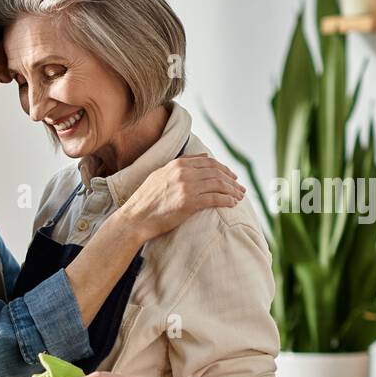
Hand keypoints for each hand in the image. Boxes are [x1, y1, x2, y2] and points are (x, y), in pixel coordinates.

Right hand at [114, 154, 243, 242]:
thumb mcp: (160, 175)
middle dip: (232, 180)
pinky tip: (232, 204)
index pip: (209, 162)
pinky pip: (215, 199)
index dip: (224, 169)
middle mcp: (183, 173)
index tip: (232, 176)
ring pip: (219, 185)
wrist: (135, 218)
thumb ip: (181, 165)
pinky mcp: (189, 203)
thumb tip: (203, 157)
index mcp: (177, 164)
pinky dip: (227, 200)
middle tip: (240, 188)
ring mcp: (186, 188)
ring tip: (240, 197)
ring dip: (232, 191)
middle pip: (217, 172)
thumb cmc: (146, 200)